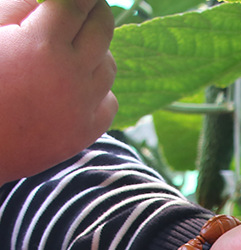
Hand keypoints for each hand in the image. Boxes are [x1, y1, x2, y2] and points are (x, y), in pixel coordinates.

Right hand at [0, 0, 116, 182]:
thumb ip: (19, 7)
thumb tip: (49, 1)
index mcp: (44, 45)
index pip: (78, 4)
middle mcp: (72, 76)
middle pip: (102, 29)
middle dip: (95, 10)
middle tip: (85, 4)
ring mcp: (83, 107)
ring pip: (108, 67)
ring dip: (97, 49)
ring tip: (76, 44)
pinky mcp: (84, 133)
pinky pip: (109, 102)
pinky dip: (99, 88)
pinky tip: (79, 82)